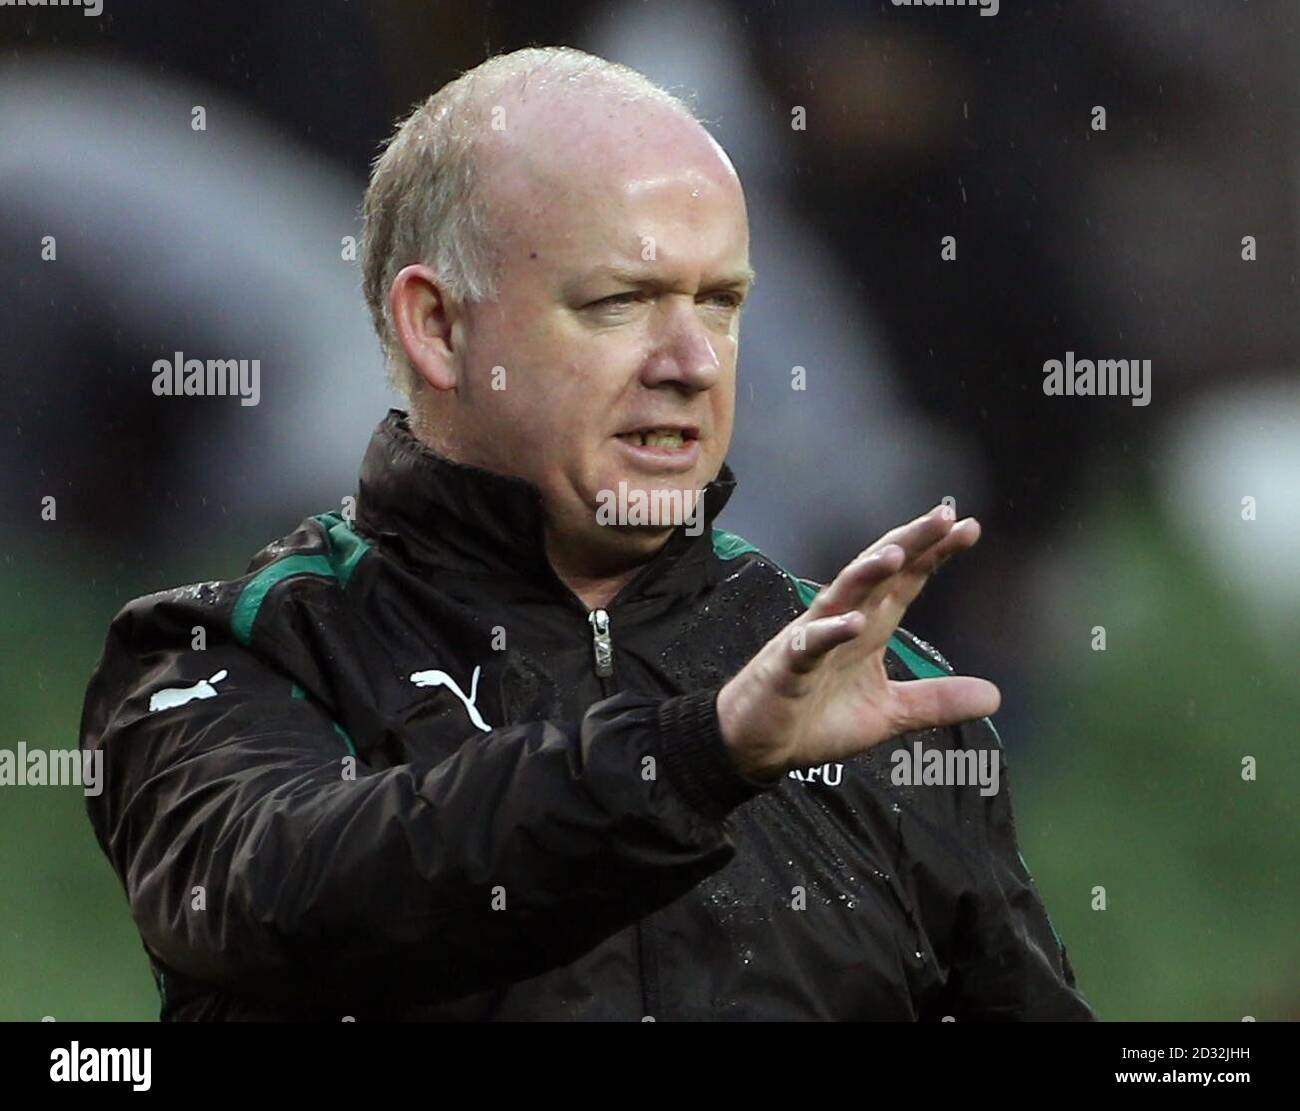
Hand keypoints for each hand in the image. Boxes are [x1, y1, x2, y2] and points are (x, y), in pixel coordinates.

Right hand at [716, 504, 1000, 780]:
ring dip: (867, 573)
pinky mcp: (788, 666)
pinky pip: (809, 644)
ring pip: (841, 596)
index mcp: (869, 628)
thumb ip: (937, 701)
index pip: (905, 581)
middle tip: (944, 516)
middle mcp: (843, 622)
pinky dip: (830, 632)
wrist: (758, 746)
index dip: (935, 554)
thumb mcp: (889, 714)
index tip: (969, 527)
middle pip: (878, 573)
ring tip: (897, 553)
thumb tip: (995, 697)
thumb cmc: (816, 719)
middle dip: (909, 543)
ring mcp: (812, 639)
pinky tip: (854, 622)